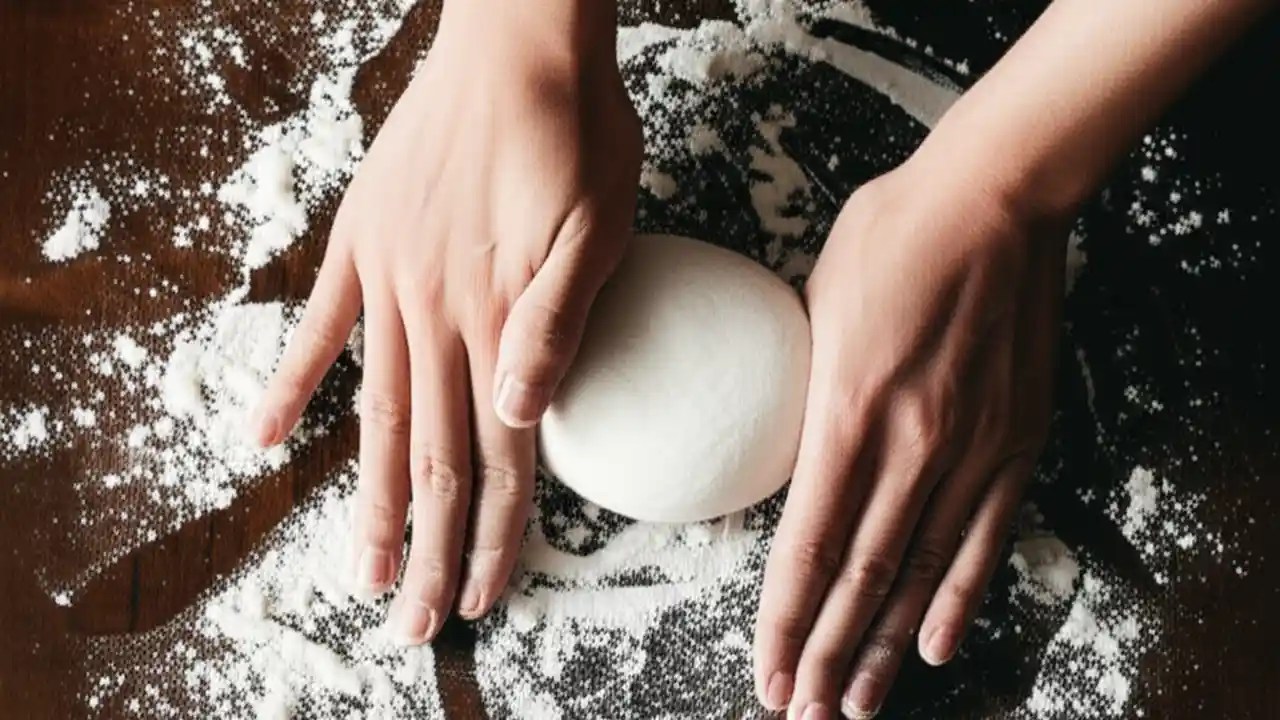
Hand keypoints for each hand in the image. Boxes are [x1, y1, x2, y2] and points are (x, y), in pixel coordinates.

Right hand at [251, 1, 639, 643]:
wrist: (520, 41)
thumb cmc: (576, 131)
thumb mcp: (596, 227)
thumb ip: (556, 324)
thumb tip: (518, 418)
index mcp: (497, 316)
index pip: (497, 454)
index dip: (493, 533)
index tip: (481, 596)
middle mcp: (432, 311)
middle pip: (432, 454)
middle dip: (431, 547)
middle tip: (416, 622)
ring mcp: (386, 279)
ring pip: (378, 412)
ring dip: (370, 498)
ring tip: (362, 568)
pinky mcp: (359, 242)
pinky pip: (317, 326)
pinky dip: (293, 383)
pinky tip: (266, 439)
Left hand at [752, 159, 1064, 717]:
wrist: (995, 196)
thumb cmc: (893, 234)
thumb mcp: (814, 302)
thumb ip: (802, 386)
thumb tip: (784, 436)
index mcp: (848, 412)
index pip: (809, 547)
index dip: (787, 621)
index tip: (769, 670)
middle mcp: (911, 445)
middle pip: (861, 579)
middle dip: (827, 654)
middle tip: (801, 710)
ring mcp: (972, 449)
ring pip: (921, 573)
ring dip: (885, 647)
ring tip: (857, 704)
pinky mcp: (1017, 441)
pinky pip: (986, 537)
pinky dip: (960, 597)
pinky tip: (937, 645)